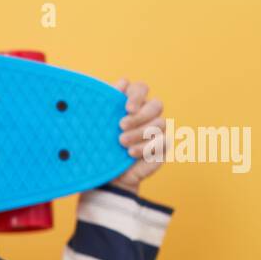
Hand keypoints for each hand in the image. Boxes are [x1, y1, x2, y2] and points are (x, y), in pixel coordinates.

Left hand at [110, 78, 165, 193]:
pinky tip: (130, 153)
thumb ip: (107, 103)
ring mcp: (158, 130)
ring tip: (121, 142)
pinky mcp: (162, 147)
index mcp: (132, 103)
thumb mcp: (98, 125)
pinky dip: (146, 147)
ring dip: (139, 132)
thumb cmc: (99, 146)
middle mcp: (148, 114)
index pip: (140, 88)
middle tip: (121, 125)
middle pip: (155, 104)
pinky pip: (163, 142)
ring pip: (159, 123)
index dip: (136, 95)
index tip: (126, 108)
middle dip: (139, 115)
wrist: (105, 175)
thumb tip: (122, 83)